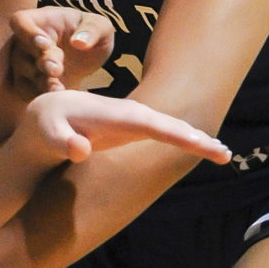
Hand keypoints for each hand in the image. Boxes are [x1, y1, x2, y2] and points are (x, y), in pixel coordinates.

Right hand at [10, 7, 113, 94]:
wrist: (85, 60)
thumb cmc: (91, 36)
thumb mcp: (101, 27)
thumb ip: (92, 30)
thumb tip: (78, 42)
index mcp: (42, 20)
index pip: (21, 21)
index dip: (28, 33)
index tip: (44, 44)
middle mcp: (26, 41)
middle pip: (21, 51)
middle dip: (40, 62)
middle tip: (56, 69)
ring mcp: (24, 63)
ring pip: (22, 73)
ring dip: (40, 80)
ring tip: (58, 88)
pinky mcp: (27, 84)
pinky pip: (25, 91)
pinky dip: (40, 94)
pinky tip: (57, 94)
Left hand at [28, 90, 229, 165]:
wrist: (47, 116)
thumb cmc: (45, 125)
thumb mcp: (46, 133)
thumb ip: (62, 141)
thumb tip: (82, 150)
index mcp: (113, 114)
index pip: (150, 124)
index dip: (175, 134)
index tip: (199, 143)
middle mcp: (130, 114)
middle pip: (168, 124)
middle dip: (195, 138)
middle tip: (223, 153)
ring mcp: (135, 120)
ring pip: (171, 128)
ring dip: (196, 139)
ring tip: (222, 153)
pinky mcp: (135, 128)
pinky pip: (165, 133)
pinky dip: (185, 140)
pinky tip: (203, 148)